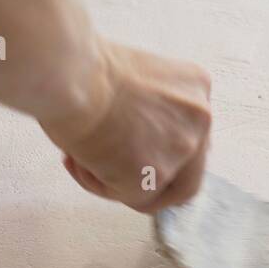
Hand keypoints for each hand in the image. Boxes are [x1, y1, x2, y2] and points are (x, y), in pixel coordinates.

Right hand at [41, 39, 211, 213]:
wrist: (68, 72)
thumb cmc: (84, 69)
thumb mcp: (136, 84)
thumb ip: (150, 115)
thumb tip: (133, 145)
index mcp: (195, 88)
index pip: (192, 140)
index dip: (154, 151)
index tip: (123, 148)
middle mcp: (200, 119)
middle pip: (186, 174)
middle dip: (144, 178)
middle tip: (105, 169)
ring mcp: (182, 148)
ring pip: (156, 190)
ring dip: (115, 179)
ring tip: (79, 155)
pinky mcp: (155, 175)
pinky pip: (131, 198)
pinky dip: (99, 185)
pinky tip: (76, 158)